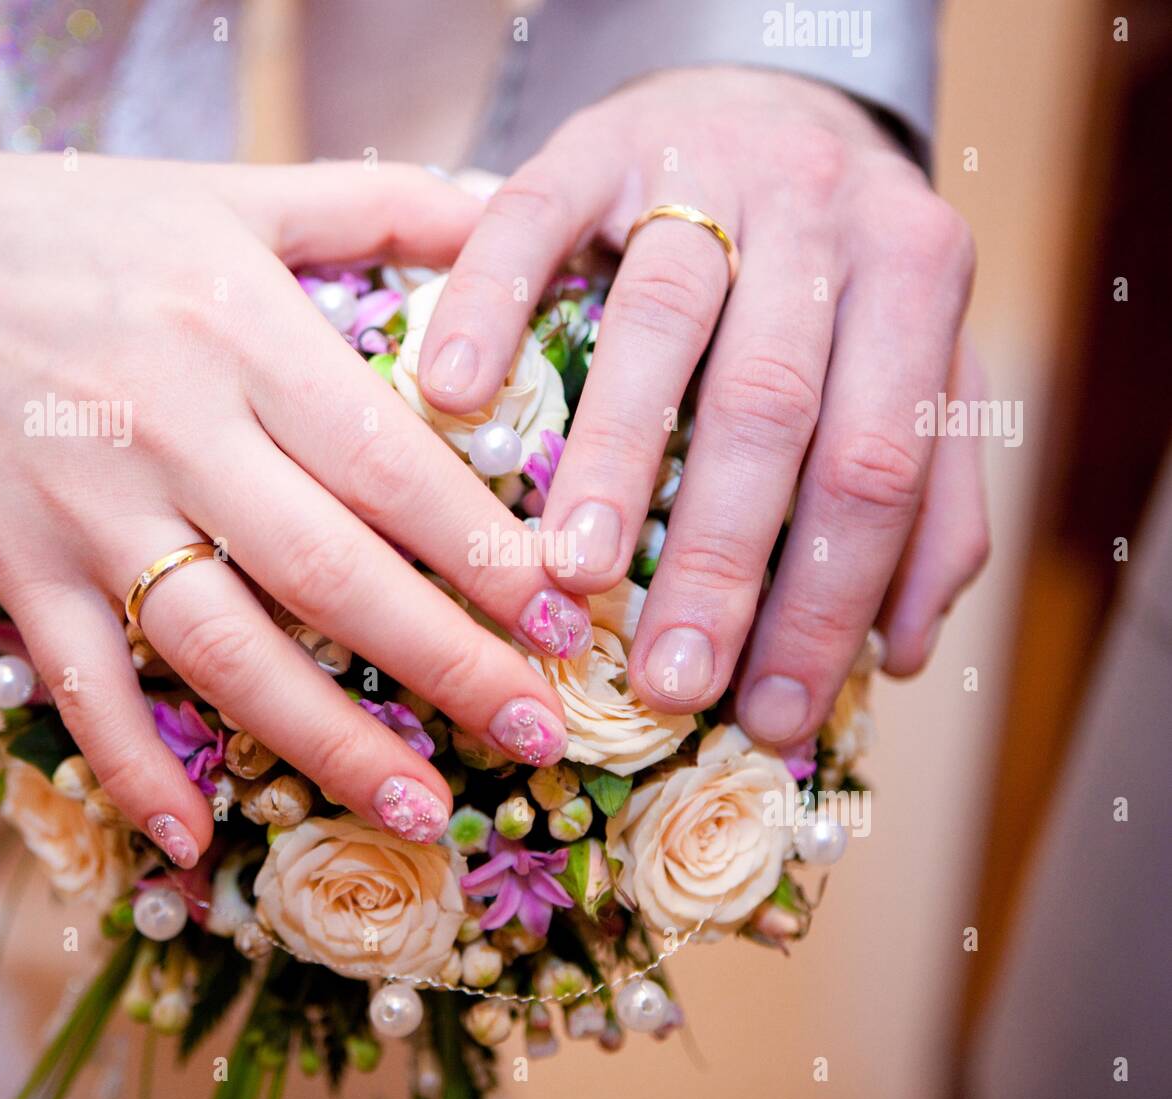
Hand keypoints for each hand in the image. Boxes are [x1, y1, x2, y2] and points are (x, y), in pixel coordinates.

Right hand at [0, 141, 585, 861]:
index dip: (485, 551)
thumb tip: (507, 210)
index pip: (390, 464)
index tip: (564, 618)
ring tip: (420, 808)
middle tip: (539, 732)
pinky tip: (194, 842)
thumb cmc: (87, 225)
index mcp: (244, 336)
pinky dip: (131, 767)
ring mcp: (91, 512)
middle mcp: (176, 431)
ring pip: (223, 649)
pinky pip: (81, 685)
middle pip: (330, 574)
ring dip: (326, 741)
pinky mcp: (19, 567)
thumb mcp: (239, 194)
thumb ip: (380, 205)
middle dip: (446, 663)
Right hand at [416, 68, 987, 745]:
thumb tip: (902, 649)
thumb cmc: (838, 271)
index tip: (766, 711)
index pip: (881, 467)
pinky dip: (490, 299)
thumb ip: (933, 499)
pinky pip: (537, 213)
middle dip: (722, 559)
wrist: (775, 97)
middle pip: (774, 404)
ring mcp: (709, 168)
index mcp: (918, 282)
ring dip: (617, 455)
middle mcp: (825, 216)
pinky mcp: (600, 139)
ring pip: (665, 318)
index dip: (826, 602)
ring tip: (573, 573)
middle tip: (668, 679)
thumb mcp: (915, 367)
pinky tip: (455, 390)